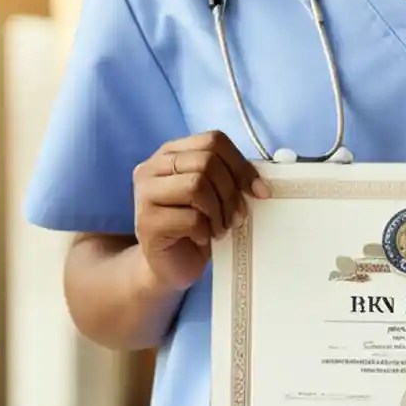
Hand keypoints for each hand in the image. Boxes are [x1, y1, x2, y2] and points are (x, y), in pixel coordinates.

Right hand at [132, 131, 269, 290]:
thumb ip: (228, 178)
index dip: (240, 165)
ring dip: (218, 212)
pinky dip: (206, 231)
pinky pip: (190, 218)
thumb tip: (260, 185)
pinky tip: (202, 239)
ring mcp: (145, 194)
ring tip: (219, 229)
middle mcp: (151, 168)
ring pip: (196, 186)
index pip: (212, 140)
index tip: (258, 192)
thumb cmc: (194, 227)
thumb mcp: (213, 195)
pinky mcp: (147, 222)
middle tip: (235, 217)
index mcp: (170, 154)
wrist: (168, 265)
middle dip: (230, 192)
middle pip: (206, 161)